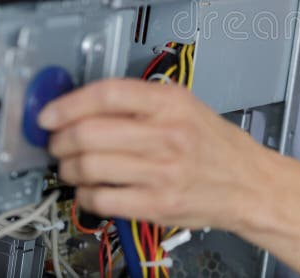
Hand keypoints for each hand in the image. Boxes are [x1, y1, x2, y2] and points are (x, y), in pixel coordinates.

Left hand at [38, 78, 269, 230]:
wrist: (249, 183)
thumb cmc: (217, 146)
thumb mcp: (187, 107)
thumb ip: (142, 102)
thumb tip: (85, 104)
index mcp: (173, 103)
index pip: (107, 95)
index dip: (68, 103)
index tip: (50, 113)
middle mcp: (168, 135)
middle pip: (89, 133)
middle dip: (60, 140)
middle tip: (57, 142)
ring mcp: (162, 171)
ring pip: (88, 167)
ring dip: (68, 168)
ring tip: (72, 167)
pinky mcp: (158, 203)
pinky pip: (101, 199)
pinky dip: (85, 196)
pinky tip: (91, 190)